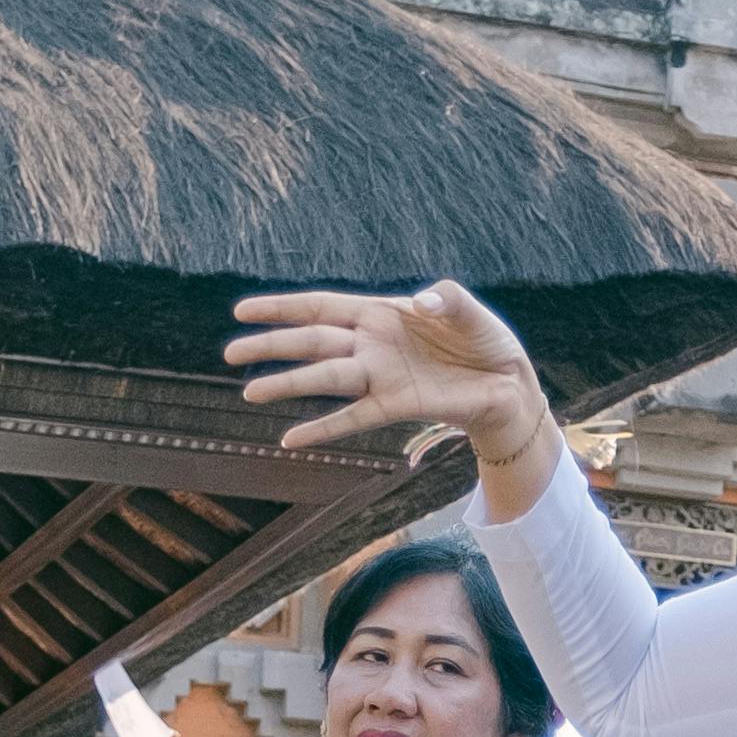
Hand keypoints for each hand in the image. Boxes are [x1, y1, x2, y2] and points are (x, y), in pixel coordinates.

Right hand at [230, 282, 557, 490]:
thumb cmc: (484, 339)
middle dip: (270, 346)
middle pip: (311, 342)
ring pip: (325, 380)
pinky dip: (323, 428)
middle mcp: (372, 345)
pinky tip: (290, 439)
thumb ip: (446, 296)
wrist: (508, 382)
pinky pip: (352, 419)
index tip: (241, 310)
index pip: (320, 306)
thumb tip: (420, 301)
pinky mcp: (396, 406)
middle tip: (228, 353)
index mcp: (380, 313)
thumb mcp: (468, 308)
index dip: (282, 307)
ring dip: (288, 385)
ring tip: (249, 393)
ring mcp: (381, 377)